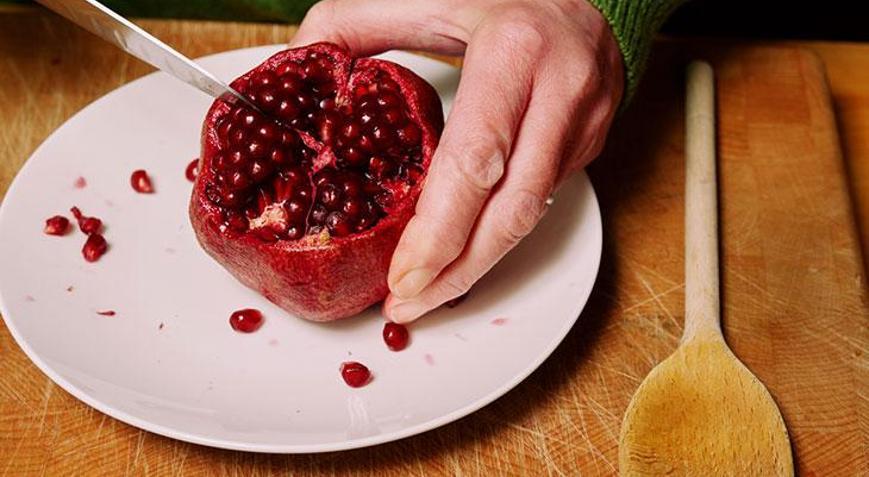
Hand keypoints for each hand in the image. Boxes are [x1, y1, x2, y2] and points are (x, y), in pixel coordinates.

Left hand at [291, 0, 623, 321]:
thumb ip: (359, 20)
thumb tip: (301, 56)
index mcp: (512, 53)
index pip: (475, 160)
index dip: (438, 231)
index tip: (401, 276)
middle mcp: (559, 95)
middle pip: (511, 211)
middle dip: (457, 272)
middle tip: (406, 305)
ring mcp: (582, 126)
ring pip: (531, 217)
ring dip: (478, 264)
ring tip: (428, 293)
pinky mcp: (590, 145)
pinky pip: (540, 201)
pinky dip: (498, 232)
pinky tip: (464, 250)